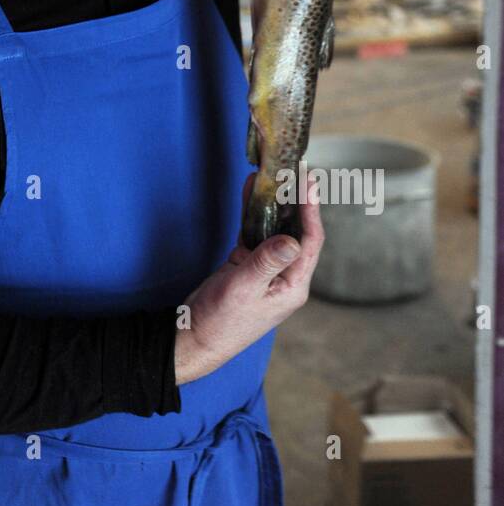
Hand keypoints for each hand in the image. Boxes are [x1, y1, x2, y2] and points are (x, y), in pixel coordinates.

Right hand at [174, 173, 324, 384]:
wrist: (193, 336)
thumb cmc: (221, 320)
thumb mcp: (244, 288)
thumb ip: (267, 261)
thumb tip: (293, 239)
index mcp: (293, 285)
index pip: (310, 240)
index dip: (311, 208)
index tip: (308, 180)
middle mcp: (284, 276)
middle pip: (296, 230)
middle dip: (295, 199)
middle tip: (294, 169)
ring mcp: (266, 269)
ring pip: (274, 228)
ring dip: (273, 202)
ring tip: (275, 173)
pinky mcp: (247, 265)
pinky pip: (254, 232)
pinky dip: (252, 212)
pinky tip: (250, 191)